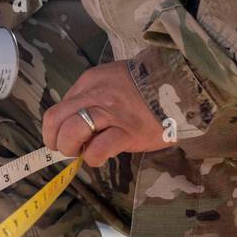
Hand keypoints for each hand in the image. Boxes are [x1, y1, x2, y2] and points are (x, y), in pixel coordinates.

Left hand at [42, 61, 176, 167]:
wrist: (179, 85)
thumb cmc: (145, 85)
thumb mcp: (112, 78)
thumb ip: (91, 95)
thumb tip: (73, 120)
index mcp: (90, 82)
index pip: (58, 108)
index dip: (56, 129)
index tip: (66, 138)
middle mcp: (95, 95)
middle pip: (56, 120)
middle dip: (56, 140)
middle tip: (71, 148)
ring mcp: (111, 114)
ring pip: (72, 132)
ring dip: (72, 149)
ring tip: (85, 152)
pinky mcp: (127, 132)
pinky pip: (98, 150)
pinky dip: (93, 158)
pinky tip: (100, 157)